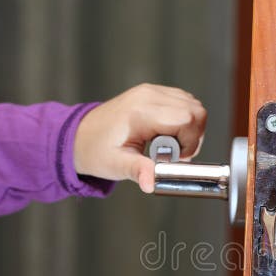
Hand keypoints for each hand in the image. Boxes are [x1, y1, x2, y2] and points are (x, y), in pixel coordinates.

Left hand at [74, 83, 206, 192]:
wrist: (80, 135)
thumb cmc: (96, 149)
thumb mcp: (116, 165)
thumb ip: (138, 171)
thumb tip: (151, 183)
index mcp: (140, 112)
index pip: (187, 118)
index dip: (190, 142)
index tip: (175, 157)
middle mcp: (149, 96)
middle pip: (196, 110)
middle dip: (194, 136)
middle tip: (175, 152)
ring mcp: (152, 91)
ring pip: (193, 105)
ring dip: (190, 128)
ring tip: (169, 144)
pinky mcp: (154, 93)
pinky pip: (184, 102)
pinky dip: (184, 120)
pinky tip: (167, 134)